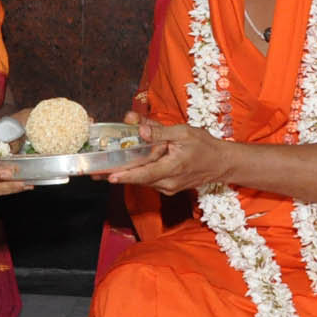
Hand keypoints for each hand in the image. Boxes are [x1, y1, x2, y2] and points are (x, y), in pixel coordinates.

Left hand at [108, 123, 229, 194]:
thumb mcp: (184, 133)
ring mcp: (168, 187)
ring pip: (142, 179)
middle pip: (138, 178)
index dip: (126, 175)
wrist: (222, 163)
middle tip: (94, 172)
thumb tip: (141, 129)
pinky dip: (137, 173)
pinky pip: (148, 179)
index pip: (145, 174)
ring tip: (103, 168)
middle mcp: (168, 182)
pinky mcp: (168, 187)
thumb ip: (161, 132)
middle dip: (116, 173)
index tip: (109, 177)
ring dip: (126, 172)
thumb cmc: (205, 146)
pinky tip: (125, 166)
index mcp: (173, 168)